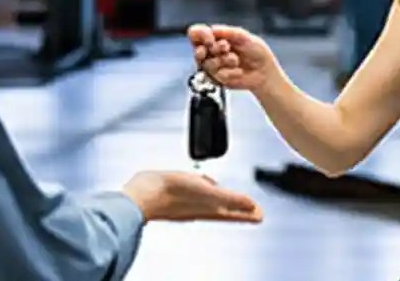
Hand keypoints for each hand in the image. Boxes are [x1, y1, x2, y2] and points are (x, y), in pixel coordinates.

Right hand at [121, 171, 262, 223]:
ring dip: (223, 198)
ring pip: (211, 200)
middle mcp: (200, 207)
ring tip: (230, 197)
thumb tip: (252, 205)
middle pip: (225, 208)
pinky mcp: (176, 192)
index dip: (247, 213)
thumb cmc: (170, 195)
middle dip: (239, 208)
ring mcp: (188, 201)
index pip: (234, 212)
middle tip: (252, 209)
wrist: (140, 195)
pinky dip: (204, 188)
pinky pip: (197, 191)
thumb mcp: (206, 193)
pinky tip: (202, 183)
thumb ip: (230, 199)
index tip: (259, 215)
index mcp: (210, 209)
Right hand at [188, 24, 280, 92]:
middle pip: (197, 51)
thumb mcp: (245, 37)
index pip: (195, 33)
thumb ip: (229, 32)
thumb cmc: (256, 51)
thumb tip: (212, 29)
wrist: (264, 71)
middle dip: (213, 50)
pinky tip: (238, 71)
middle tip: (225, 48)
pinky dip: (230, 73)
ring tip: (236, 60)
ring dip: (224, 61)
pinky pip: (217, 76)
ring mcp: (212, 66)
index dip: (200, 35)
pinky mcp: (217, 79)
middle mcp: (210, 51)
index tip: (211, 39)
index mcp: (215, 37)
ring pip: (207, 64)